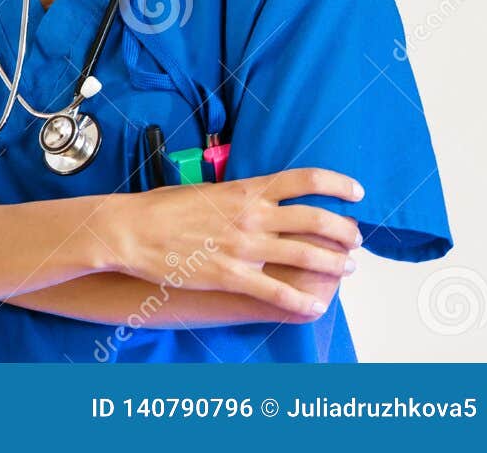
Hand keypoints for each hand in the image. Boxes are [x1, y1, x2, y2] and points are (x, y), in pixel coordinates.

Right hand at [98, 168, 364, 319]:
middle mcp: (252, 215)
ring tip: (346, 269)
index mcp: (245, 190)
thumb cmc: (159, 208)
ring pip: (306, 256)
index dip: (338, 184)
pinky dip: (301, 302)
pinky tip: (314, 306)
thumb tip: (253, 199)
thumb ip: (234, 195)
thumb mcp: (203, 190)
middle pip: (316, 220)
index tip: (356, 192)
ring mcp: (244, 247)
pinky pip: (277, 293)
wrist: (130, 229)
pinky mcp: (231, 276)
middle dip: (345, 231)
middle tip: (355, 240)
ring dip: (334, 264)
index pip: (304, 180)